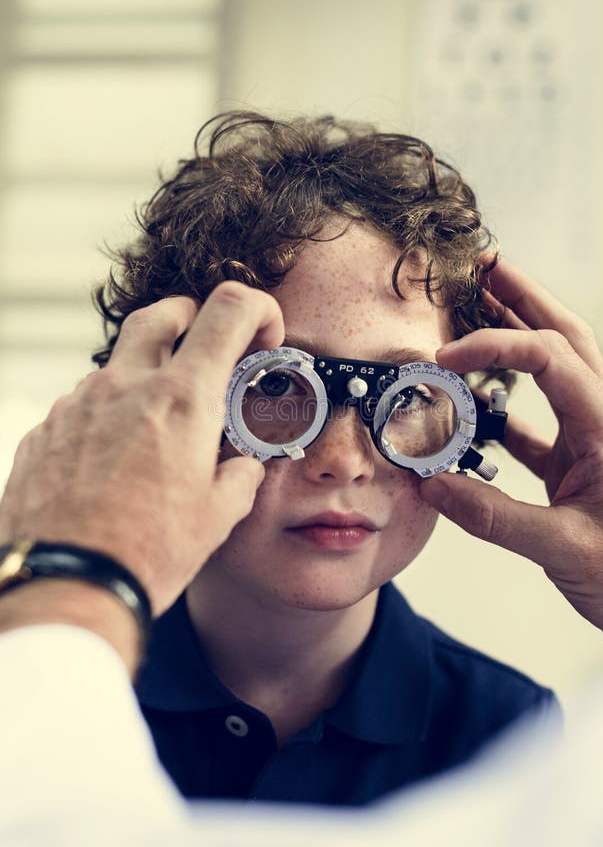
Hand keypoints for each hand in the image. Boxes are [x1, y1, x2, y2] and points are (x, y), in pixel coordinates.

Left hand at [0, 282, 283, 615]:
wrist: (68, 587)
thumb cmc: (147, 553)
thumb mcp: (218, 517)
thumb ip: (240, 477)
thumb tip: (244, 467)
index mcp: (182, 399)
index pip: (227, 311)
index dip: (256, 308)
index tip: (263, 332)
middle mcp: (126, 387)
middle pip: (160, 315)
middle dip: (191, 316)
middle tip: (206, 343)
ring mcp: (78, 405)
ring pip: (118, 365)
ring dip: (145, 378)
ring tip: (158, 428)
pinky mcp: (46, 432)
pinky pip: (83, 406)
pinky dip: (108, 416)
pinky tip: (115, 462)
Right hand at [420, 259, 602, 653]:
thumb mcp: (564, 548)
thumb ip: (492, 516)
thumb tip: (431, 484)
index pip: (551, 359)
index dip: (495, 346)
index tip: (447, 355)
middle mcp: (602, 423)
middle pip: (565, 339)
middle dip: (524, 297)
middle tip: (484, 266)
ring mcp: (589, 443)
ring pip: (553, 372)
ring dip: (516, 338)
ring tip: (478, 311)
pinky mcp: (574, 468)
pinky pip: (534, 424)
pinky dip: (503, 407)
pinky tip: (474, 406)